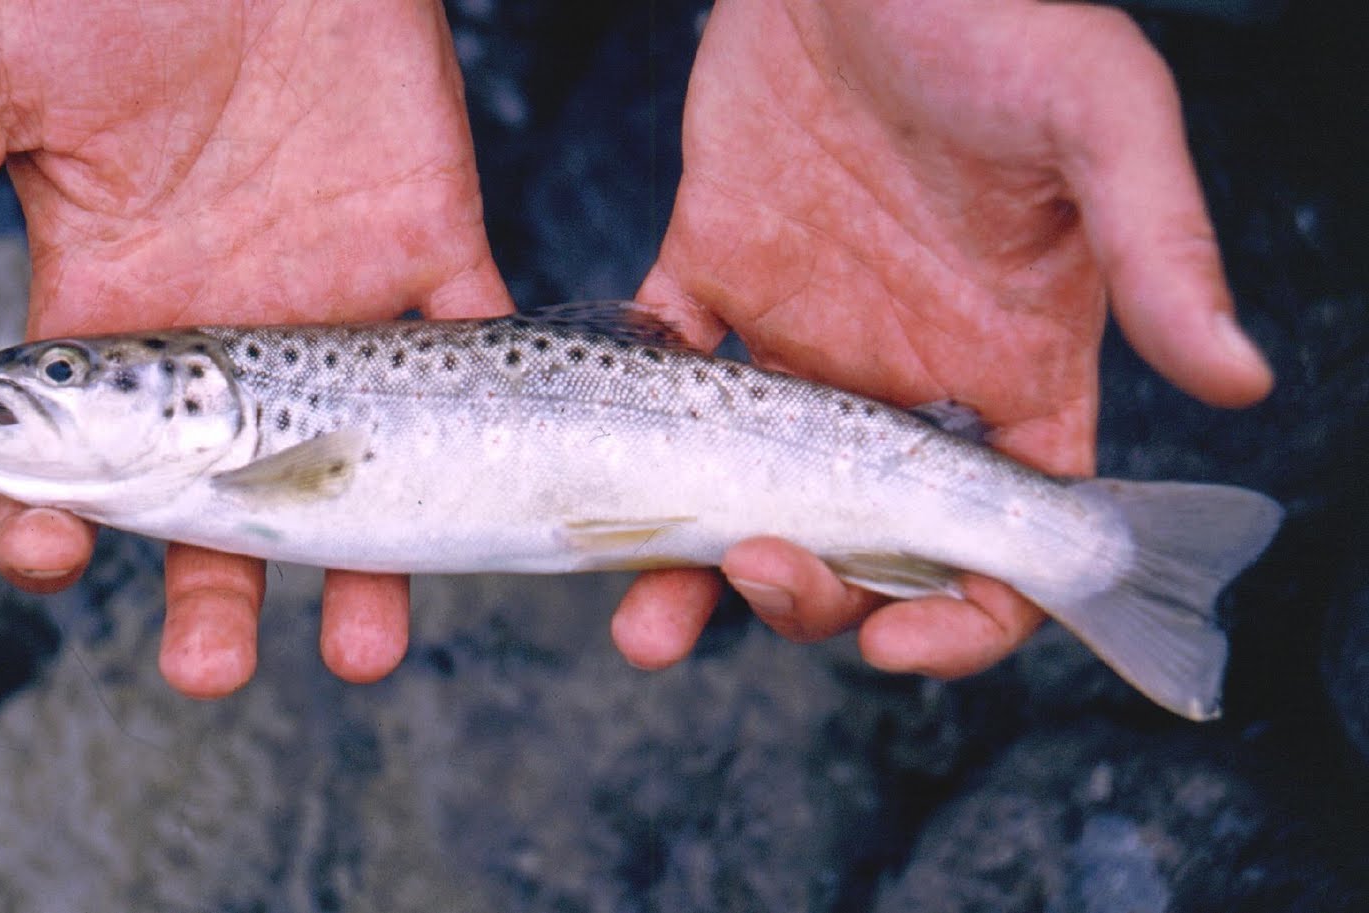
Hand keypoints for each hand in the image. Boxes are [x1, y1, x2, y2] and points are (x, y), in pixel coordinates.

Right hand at [0, 0, 510, 695]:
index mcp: (120, 314)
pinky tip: (486, 501)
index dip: (52, 519)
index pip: (78, 453)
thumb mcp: (1, 77)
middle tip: (210, 670)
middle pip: (224, 501)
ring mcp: (339, 306)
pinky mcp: (432, 252)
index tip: (46, 559)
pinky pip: (475, 346)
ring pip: (358, 462)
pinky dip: (492, 420)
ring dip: (363, 560)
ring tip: (361, 648)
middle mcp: (235, 340)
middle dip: (216, 593)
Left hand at [615, 0, 1272, 674]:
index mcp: (1007, 365)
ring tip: (643, 618)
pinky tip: (598, 479)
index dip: (964, 618)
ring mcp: (801, 336)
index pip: (1002, 540)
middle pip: (859, 541)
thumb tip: (1241, 378)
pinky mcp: (711, 277)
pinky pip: (660, 379)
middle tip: (755, 573)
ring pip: (748, 491)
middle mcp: (900, 376)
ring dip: (695, 570)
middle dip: (809, 596)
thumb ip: (1162, 244)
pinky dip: (626, 442)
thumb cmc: (995, 9)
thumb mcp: (1097, 116)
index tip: (900, 643)